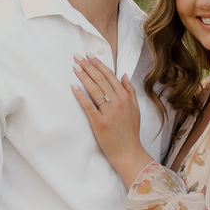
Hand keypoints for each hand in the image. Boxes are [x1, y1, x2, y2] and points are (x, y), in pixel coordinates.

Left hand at [72, 55, 152, 186]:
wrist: (128, 152)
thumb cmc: (130, 133)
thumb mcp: (135, 110)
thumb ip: (130, 92)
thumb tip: (124, 75)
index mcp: (126, 98)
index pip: (110, 76)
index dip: (99, 65)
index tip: (90, 56)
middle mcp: (118, 103)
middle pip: (101, 80)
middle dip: (88, 66)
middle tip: (78, 57)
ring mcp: (108, 113)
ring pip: (95, 90)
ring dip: (84, 76)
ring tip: (75, 67)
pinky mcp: (99, 123)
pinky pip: (88, 106)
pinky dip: (80, 95)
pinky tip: (73, 87)